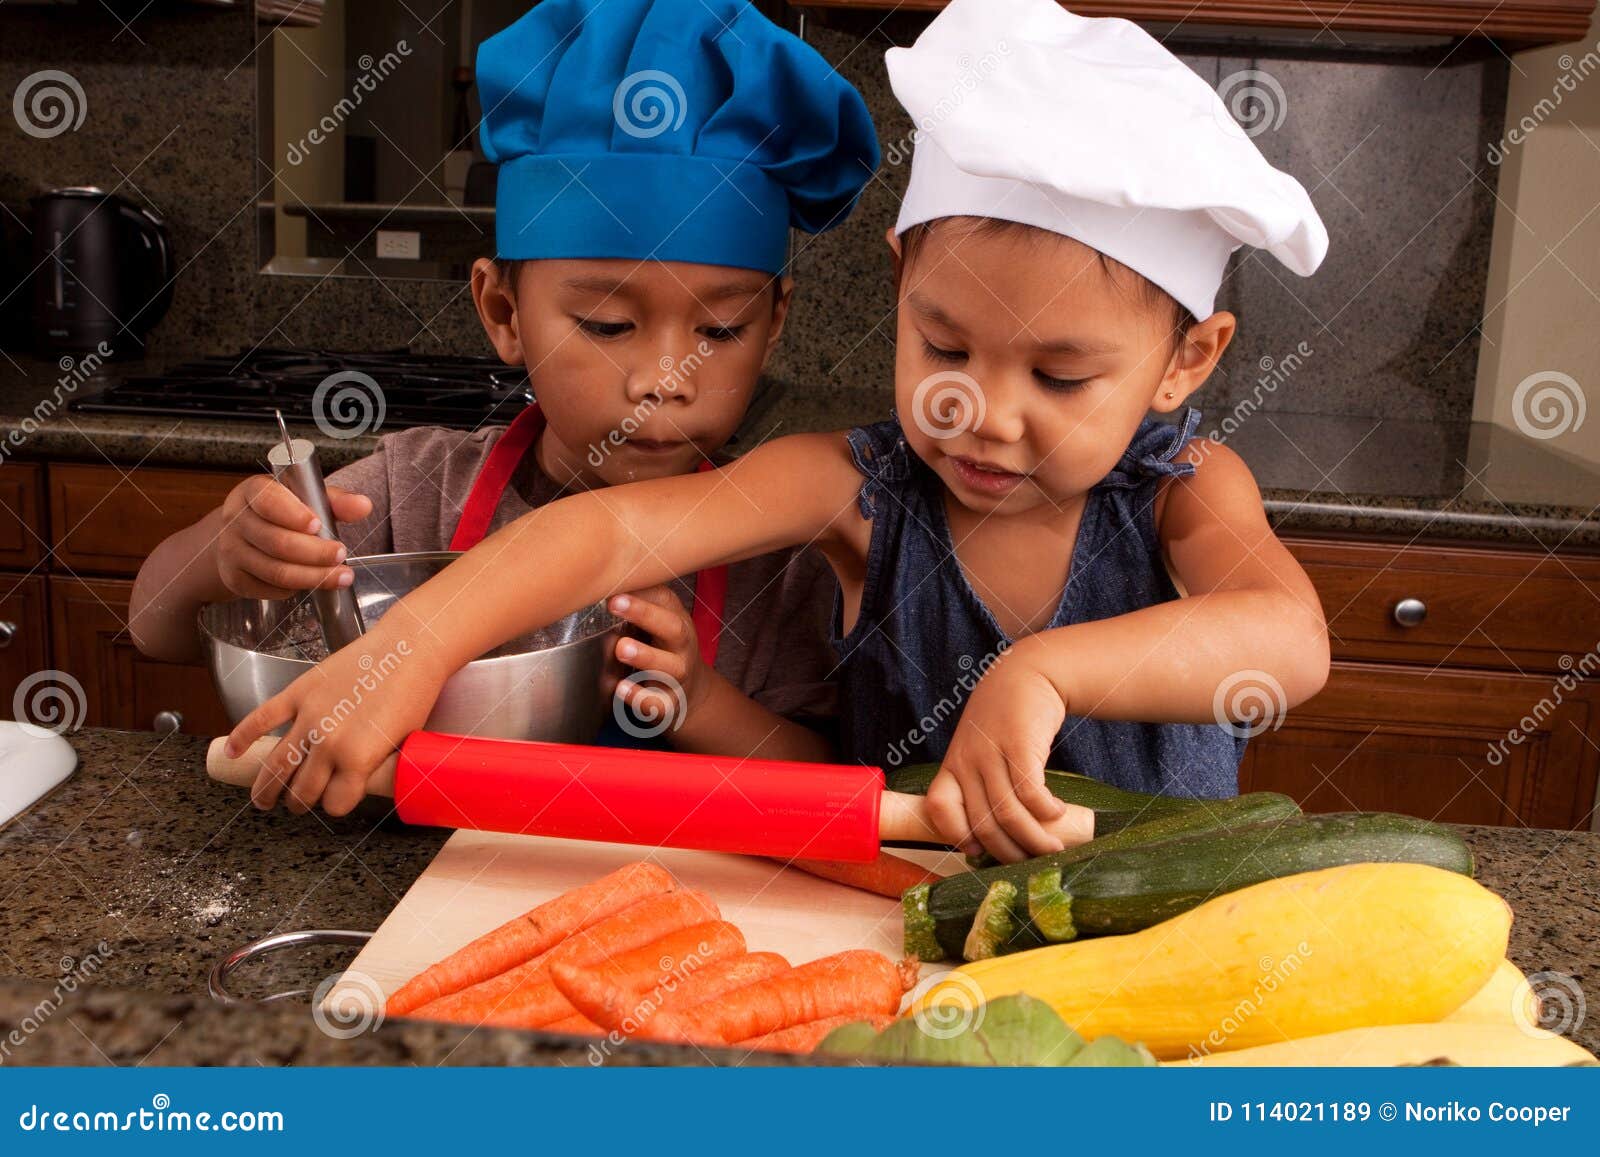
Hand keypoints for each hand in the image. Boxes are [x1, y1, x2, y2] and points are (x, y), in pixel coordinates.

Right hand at [215, 474, 372, 598]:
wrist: (243, 537)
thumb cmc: (281, 513)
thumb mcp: (306, 499)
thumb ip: (335, 501)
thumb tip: (363, 505)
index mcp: (252, 492)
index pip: (268, 501)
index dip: (293, 515)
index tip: (318, 525)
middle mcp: (235, 520)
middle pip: (277, 542)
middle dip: (315, 553)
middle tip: (341, 555)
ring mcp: (231, 551)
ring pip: (276, 571)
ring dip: (313, 576)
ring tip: (341, 576)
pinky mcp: (235, 578)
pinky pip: (270, 589)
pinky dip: (296, 588)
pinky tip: (312, 582)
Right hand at [224, 617, 452, 816]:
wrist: (408, 649)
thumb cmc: (414, 693)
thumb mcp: (401, 744)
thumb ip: (373, 767)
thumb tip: (354, 783)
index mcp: (358, 760)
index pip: (335, 804)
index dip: (336, 806)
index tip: (335, 802)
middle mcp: (329, 743)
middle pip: (303, 790)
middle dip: (299, 803)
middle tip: (297, 805)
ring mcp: (310, 717)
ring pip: (278, 764)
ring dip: (266, 787)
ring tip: (263, 801)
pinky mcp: (300, 692)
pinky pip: (262, 718)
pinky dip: (242, 737)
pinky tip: (231, 753)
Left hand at [605, 586, 711, 730]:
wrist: (689, 692)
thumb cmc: (663, 648)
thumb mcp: (658, 622)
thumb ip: (637, 602)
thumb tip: (600, 580)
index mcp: (675, 619)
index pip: (664, 599)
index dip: (640, 591)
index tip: (614, 584)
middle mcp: (681, 646)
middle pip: (673, 628)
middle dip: (645, 614)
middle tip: (614, 603)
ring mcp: (678, 675)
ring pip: (670, 667)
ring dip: (646, 656)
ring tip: (621, 648)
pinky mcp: (670, 703)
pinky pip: (658, 702)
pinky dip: (640, 697)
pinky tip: (621, 689)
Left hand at [926, 648, 1091, 862]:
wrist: (1025, 675)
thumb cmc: (1004, 721)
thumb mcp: (980, 748)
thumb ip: (981, 782)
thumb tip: (997, 833)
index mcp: (953, 765)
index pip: (938, 808)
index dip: (956, 835)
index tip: (978, 852)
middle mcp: (967, 761)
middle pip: (982, 822)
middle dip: (1009, 852)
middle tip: (1032, 863)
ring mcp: (991, 752)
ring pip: (1009, 814)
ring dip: (1034, 840)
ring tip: (1054, 848)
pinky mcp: (1019, 745)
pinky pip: (1030, 791)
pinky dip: (1046, 811)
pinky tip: (1057, 813)